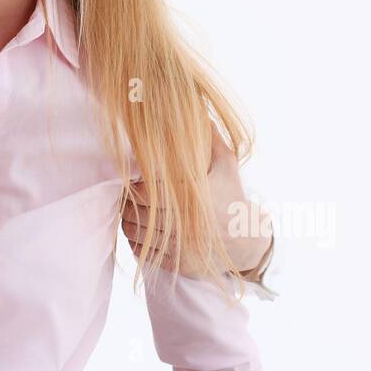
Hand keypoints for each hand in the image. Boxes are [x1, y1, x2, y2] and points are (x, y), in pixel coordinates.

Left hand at [120, 127, 271, 278]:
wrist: (246, 242)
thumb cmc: (231, 198)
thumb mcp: (227, 166)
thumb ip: (211, 139)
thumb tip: (199, 108)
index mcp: (193, 196)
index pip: (147, 190)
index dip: (132, 184)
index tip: (130, 177)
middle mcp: (185, 222)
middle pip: (138, 210)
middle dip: (126, 202)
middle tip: (123, 193)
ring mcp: (179, 245)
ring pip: (136, 231)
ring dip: (127, 220)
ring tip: (128, 209)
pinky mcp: (176, 262)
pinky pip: (142, 250)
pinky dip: (134, 239)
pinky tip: (137, 228)